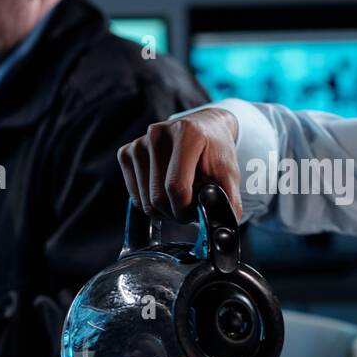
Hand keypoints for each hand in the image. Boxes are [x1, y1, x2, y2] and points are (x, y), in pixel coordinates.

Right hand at [116, 107, 241, 221]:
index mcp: (187, 133)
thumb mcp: (230, 173)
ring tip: (180, 197)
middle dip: (176, 213)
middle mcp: (158, 134)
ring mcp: (140, 143)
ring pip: (144, 201)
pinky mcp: (127, 153)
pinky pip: (134, 196)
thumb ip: (228, 200)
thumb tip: (222, 229)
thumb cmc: (215, 151)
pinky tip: (164, 190)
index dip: (186, 209)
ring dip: (164, 210)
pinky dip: (150, 202)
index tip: (196, 212)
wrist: (204, 127)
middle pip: (158, 198)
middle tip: (190, 206)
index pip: (176, 187)